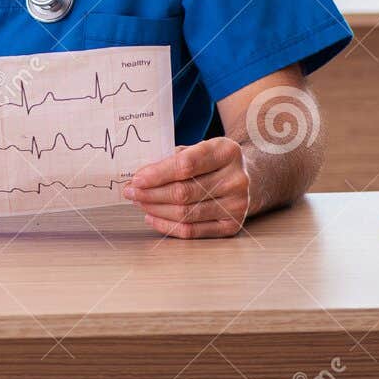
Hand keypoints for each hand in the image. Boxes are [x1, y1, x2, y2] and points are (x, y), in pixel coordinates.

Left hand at [123, 137, 249, 238]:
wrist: (247, 178)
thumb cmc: (212, 162)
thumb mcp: (198, 148)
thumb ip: (172, 158)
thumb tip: (140, 176)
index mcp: (227, 152)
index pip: (186, 165)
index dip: (158, 174)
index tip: (136, 179)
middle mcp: (236, 179)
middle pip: (184, 192)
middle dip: (151, 193)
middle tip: (131, 192)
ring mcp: (237, 205)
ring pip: (185, 213)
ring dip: (155, 209)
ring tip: (139, 202)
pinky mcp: (232, 226)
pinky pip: (192, 230)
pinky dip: (166, 225)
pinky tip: (151, 216)